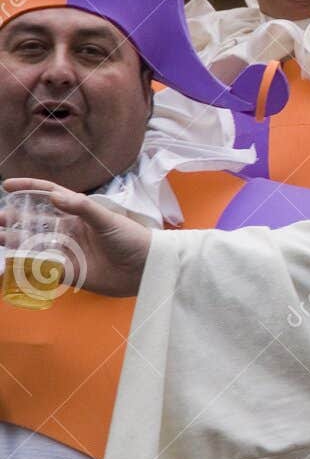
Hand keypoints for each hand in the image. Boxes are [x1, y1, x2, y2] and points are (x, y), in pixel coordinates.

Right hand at [2, 178, 151, 295]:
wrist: (147, 269)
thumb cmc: (132, 239)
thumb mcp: (108, 219)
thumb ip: (82, 207)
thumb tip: (54, 195)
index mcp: (79, 213)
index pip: (50, 196)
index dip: (30, 189)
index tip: (7, 186)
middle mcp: (70, 231)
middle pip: (36, 222)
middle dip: (15, 219)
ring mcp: (68, 251)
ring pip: (35, 245)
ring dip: (16, 242)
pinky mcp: (70, 272)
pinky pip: (43, 269)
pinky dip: (28, 266)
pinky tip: (12, 262)